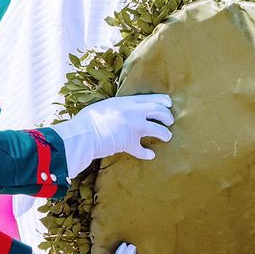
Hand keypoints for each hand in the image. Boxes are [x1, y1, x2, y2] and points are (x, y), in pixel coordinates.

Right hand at [54, 94, 173, 176]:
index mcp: (127, 101)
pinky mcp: (130, 143)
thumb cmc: (89, 118)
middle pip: (159, 112)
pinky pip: (143, 150)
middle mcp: (134, 113)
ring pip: (158, 130)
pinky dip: (147, 154)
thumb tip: (121, 110)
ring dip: (164, 133)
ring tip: (167, 136)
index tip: (169, 103)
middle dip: (167, 116)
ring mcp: (134, 128)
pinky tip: (151, 155)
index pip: (150, 98)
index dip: (162, 101)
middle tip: (170, 121)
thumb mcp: (105, 105)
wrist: (84, 133)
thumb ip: (117, 107)